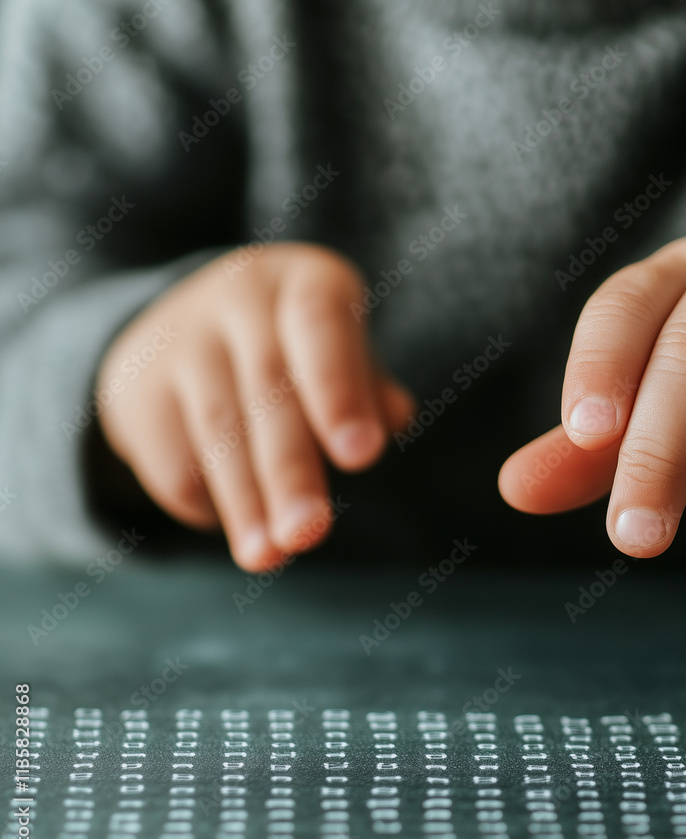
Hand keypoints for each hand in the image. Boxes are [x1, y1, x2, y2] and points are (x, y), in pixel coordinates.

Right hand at [97, 242, 413, 570]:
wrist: (187, 323)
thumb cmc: (300, 346)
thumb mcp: (342, 348)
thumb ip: (369, 385)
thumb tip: (396, 417)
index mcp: (304, 282)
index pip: (320, 328)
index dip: (339, 392)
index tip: (362, 457)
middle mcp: (237, 298)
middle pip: (266, 392)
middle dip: (289, 471)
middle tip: (310, 533)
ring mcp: (180, 340)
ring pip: (216, 431)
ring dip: (244, 502)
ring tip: (269, 557)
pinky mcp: (136, 389)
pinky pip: (172, 456)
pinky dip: (206, 500)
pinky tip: (238, 525)